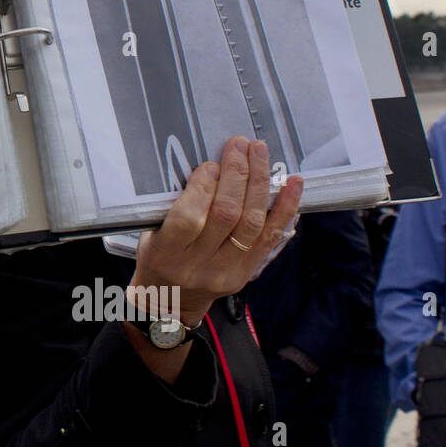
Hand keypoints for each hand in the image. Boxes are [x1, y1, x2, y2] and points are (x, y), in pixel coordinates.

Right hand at [134, 136, 302, 325]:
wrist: (170, 301)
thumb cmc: (157, 257)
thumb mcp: (152, 233)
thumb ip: (176, 207)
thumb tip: (212, 169)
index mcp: (166, 253)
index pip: (189, 218)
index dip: (203, 187)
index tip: (211, 164)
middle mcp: (198, 266)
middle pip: (227, 215)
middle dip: (236, 174)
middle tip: (239, 145)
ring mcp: (227, 272)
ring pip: (252, 222)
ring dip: (259, 182)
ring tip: (259, 152)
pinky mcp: (247, 273)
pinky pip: (271, 237)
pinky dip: (284, 207)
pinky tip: (293, 183)